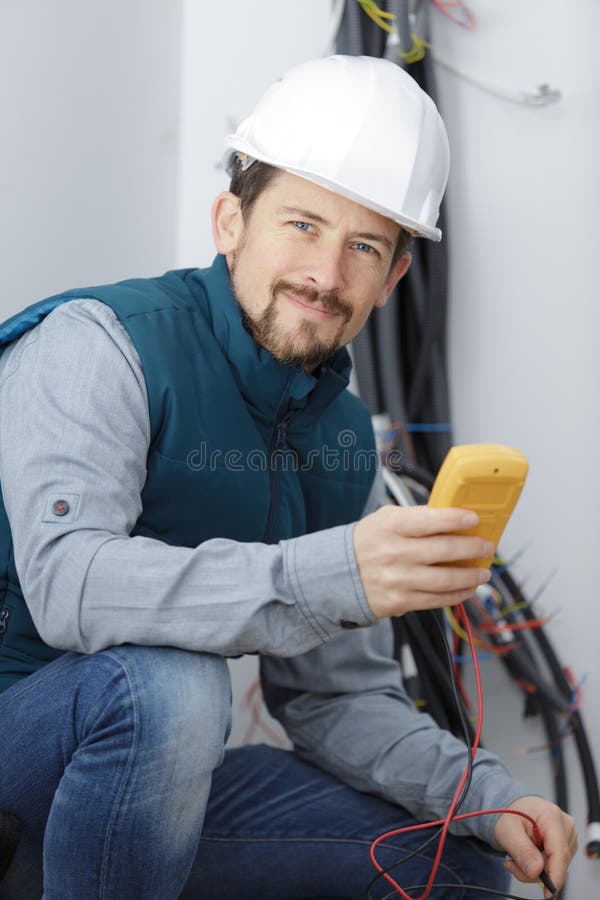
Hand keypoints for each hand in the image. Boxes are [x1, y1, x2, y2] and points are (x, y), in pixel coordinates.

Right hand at [352, 505, 492, 618]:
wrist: (339, 575)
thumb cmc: (368, 542)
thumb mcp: (385, 519)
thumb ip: (416, 517)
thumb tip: (453, 520)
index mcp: (391, 526)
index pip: (431, 520)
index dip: (457, 519)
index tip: (474, 519)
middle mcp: (394, 552)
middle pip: (445, 550)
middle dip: (473, 548)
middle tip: (487, 546)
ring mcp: (398, 579)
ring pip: (446, 579)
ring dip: (471, 575)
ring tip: (483, 571)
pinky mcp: (399, 601)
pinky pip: (437, 600)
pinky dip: (457, 595)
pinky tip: (467, 588)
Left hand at [493, 796, 577, 896]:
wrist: (513, 807)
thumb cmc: (510, 814)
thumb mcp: (507, 831)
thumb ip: (522, 851)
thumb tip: (536, 871)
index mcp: (551, 816)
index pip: (559, 852)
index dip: (555, 875)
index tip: (548, 891)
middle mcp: (565, 824)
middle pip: (557, 862)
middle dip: (534, 870)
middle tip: (512, 863)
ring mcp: (568, 835)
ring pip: (556, 866)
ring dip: (535, 869)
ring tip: (519, 855)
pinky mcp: (566, 844)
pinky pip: (555, 864)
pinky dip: (540, 866)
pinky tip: (529, 855)